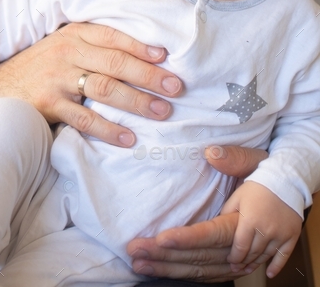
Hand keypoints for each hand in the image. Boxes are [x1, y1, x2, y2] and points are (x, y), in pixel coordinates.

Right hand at [0, 22, 182, 146]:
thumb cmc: (39, 67)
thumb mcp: (62, 45)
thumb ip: (92, 46)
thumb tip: (140, 54)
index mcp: (74, 34)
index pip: (112, 37)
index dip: (140, 46)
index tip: (166, 57)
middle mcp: (67, 52)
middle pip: (115, 62)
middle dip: (148, 75)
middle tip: (175, 87)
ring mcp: (58, 79)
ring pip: (105, 89)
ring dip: (137, 101)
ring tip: (162, 112)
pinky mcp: (49, 105)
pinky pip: (85, 119)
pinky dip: (109, 130)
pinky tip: (128, 138)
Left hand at [127, 145, 269, 280]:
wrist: (291, 190)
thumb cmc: (266, 175)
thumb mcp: (252, 160)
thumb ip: (232, 159)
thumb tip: (210, 152)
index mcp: (245, 219)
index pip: (211, 234)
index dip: (186, 238)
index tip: (160, 239)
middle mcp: (247, 244)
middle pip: (203, 256)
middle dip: (166, 257)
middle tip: (136, 252)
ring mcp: (250, 257)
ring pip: (209, 270)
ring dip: (174, 270)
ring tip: (143, 264)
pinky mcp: (248, 263)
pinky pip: (223, 276)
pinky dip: (200, 278)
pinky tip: (172, 276)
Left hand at [223, 181, 301, 278]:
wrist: (282, 181)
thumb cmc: (256, 188)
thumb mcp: (237, 196)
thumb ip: (227, 212)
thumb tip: (218, 225)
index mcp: (249, 220)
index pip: (240, 246)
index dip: (234, 257)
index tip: (230, 260)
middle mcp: (265, 230)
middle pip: (253, 253)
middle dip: (243, 261)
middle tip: (237, 267)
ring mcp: (280, 234)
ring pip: (266, 255)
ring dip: (256, 264)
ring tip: (248, 268)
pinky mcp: (291, 236)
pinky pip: (284, 256)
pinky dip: (276, 266)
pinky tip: (269, 273)